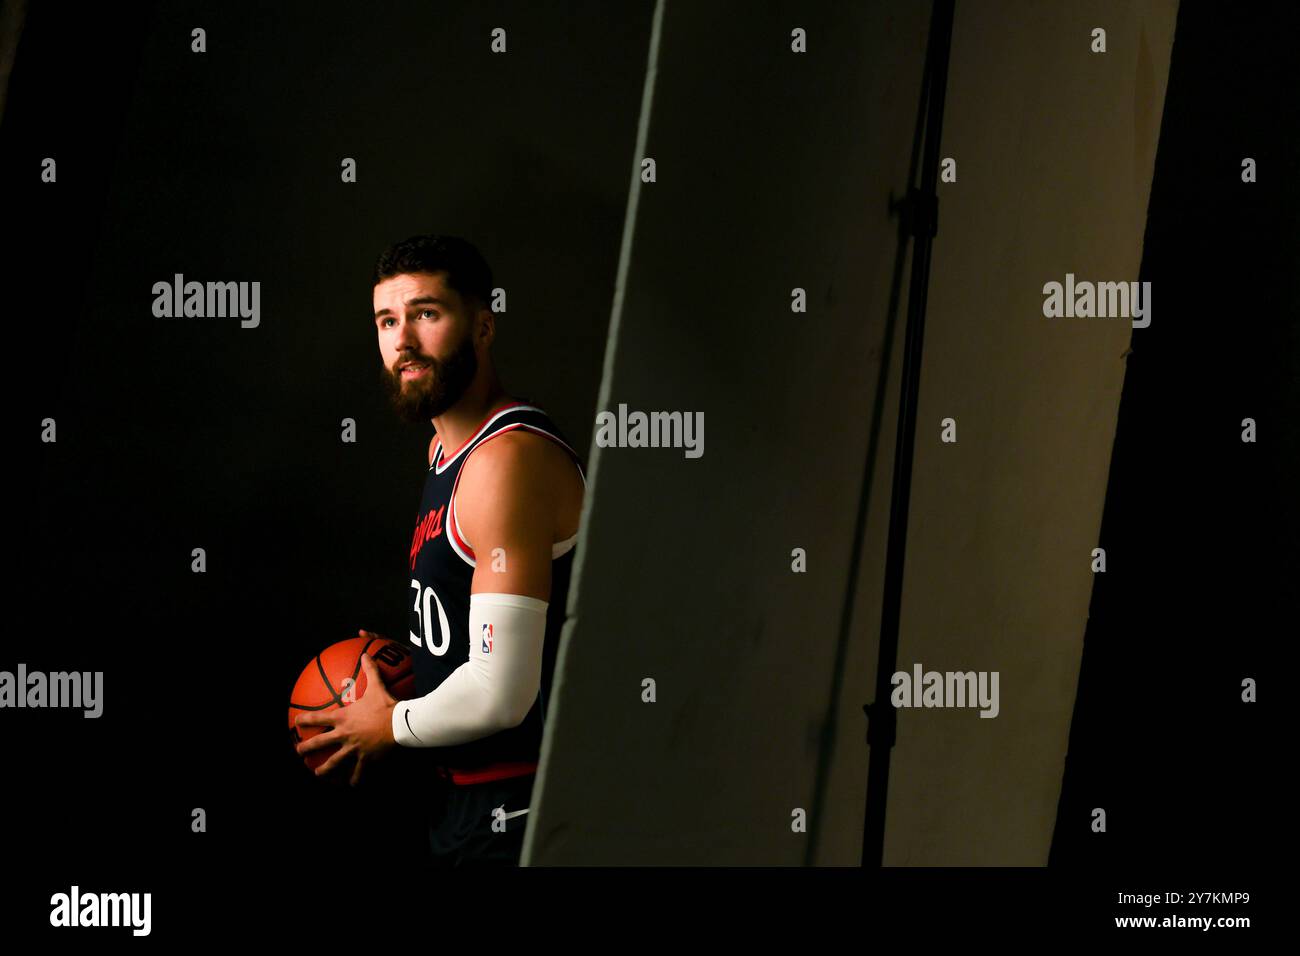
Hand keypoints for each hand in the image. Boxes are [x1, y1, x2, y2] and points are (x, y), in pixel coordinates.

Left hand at [295, 643, 397, 785]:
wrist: (400, 723)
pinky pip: (357, 772)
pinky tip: (351, 785)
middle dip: (305, 748)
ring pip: (334, 762)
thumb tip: (366, 653)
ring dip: (324, 769)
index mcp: (343, 718)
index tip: (296, 722)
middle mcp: (344, 735)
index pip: (318, 718)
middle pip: (319, 743)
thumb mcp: (377, 686)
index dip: (305, 720)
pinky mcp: (365, 758)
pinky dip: (354, 779)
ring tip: (317, 774)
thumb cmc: (386, 704)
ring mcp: (353, 749)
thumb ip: (370, 670)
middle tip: (298, 751)